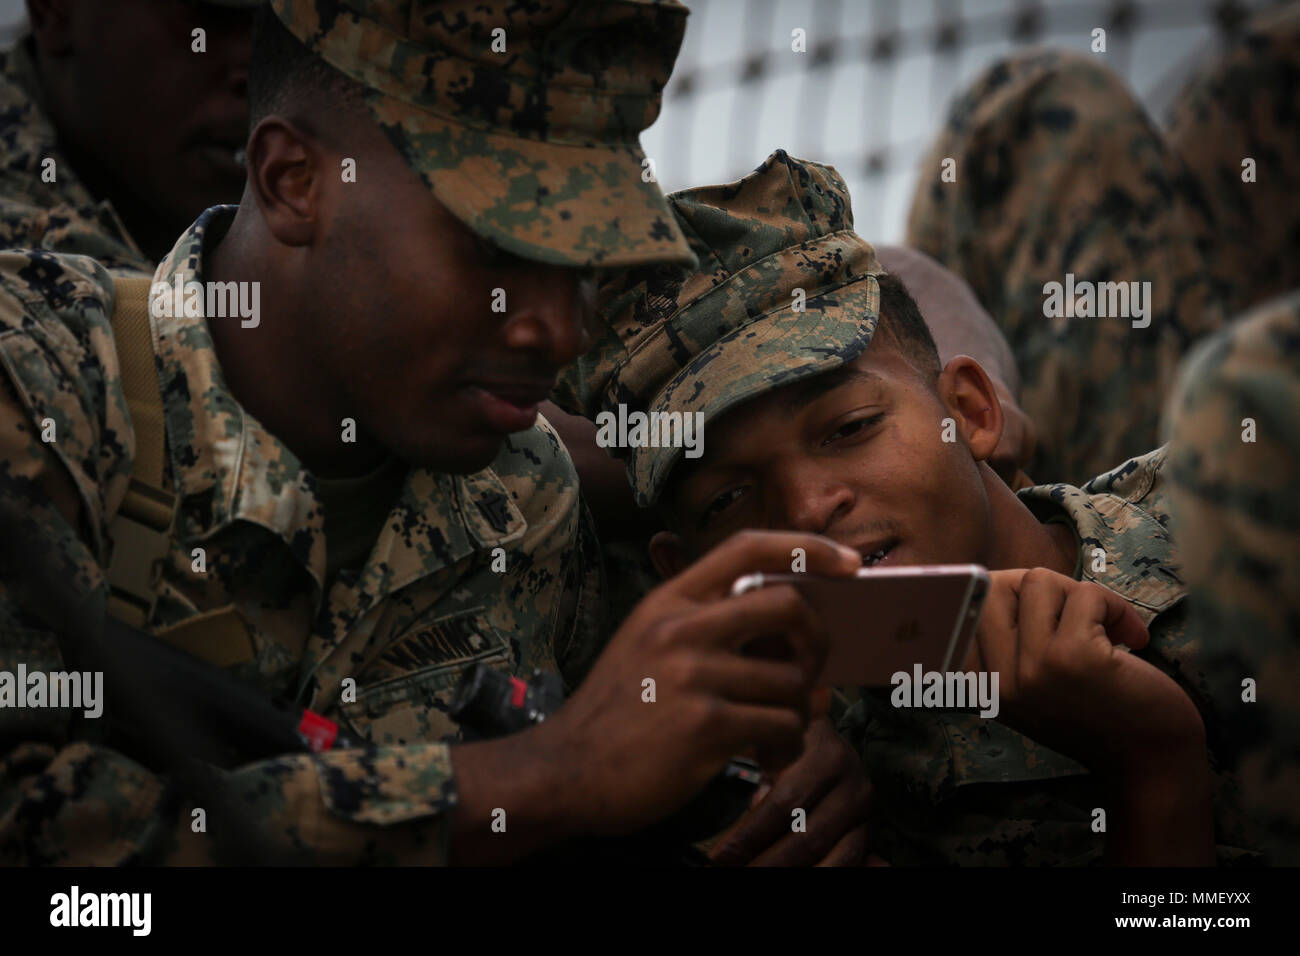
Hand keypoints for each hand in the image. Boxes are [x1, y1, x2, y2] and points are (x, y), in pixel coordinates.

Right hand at [530, 530, 859, 837]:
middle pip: (787, 605)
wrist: (567, 770)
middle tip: (813, 668)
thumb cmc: (619, 711)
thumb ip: (710, 628)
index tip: (849, 564)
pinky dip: (788, 745)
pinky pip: (783, 726)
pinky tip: (770, 756)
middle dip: (817, 639)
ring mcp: (692, 675)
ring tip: (779, 728)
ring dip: (799, 711)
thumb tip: (799, 643)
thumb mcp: (648, 644)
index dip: (806, 548)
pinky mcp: (705, 726)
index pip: (748, 548)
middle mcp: (680, 627)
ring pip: (792, 680)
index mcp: (669, 600)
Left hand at [708, 716, 869, 865]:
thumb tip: (744, 833)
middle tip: (736, 872)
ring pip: (836, 859)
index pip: (783, 805)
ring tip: (759, 875)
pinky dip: (821, 872)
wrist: (831, 742)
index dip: (748, 836)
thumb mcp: (772, 749)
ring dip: (795, 874)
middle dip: (768, 864)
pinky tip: (794, 875)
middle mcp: (854, 784)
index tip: (720, 856)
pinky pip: (851, 862)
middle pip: (808, 839)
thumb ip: (761, 784)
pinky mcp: (870, 832)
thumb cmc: (791, 746)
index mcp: (825, 756)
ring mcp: (867, 811)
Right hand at [964, 568, 1203, 774]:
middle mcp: (997, 679)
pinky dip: (1116, 607)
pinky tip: (1133, 638)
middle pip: (995, 586)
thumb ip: (1009, 646)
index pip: (965, 609)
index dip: (1008, 593)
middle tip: (1078, 614)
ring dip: (1081, 595)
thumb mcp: (1033, 690)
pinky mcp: (1073, 657)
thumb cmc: (1098, 717)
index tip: (1046, 613)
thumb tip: (1004, 580)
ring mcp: (1032, 668)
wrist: (1150, 764)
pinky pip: (1086, 595)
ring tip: (1106, 628)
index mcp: (982, 687)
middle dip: (1043, 587)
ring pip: (1039, 582)